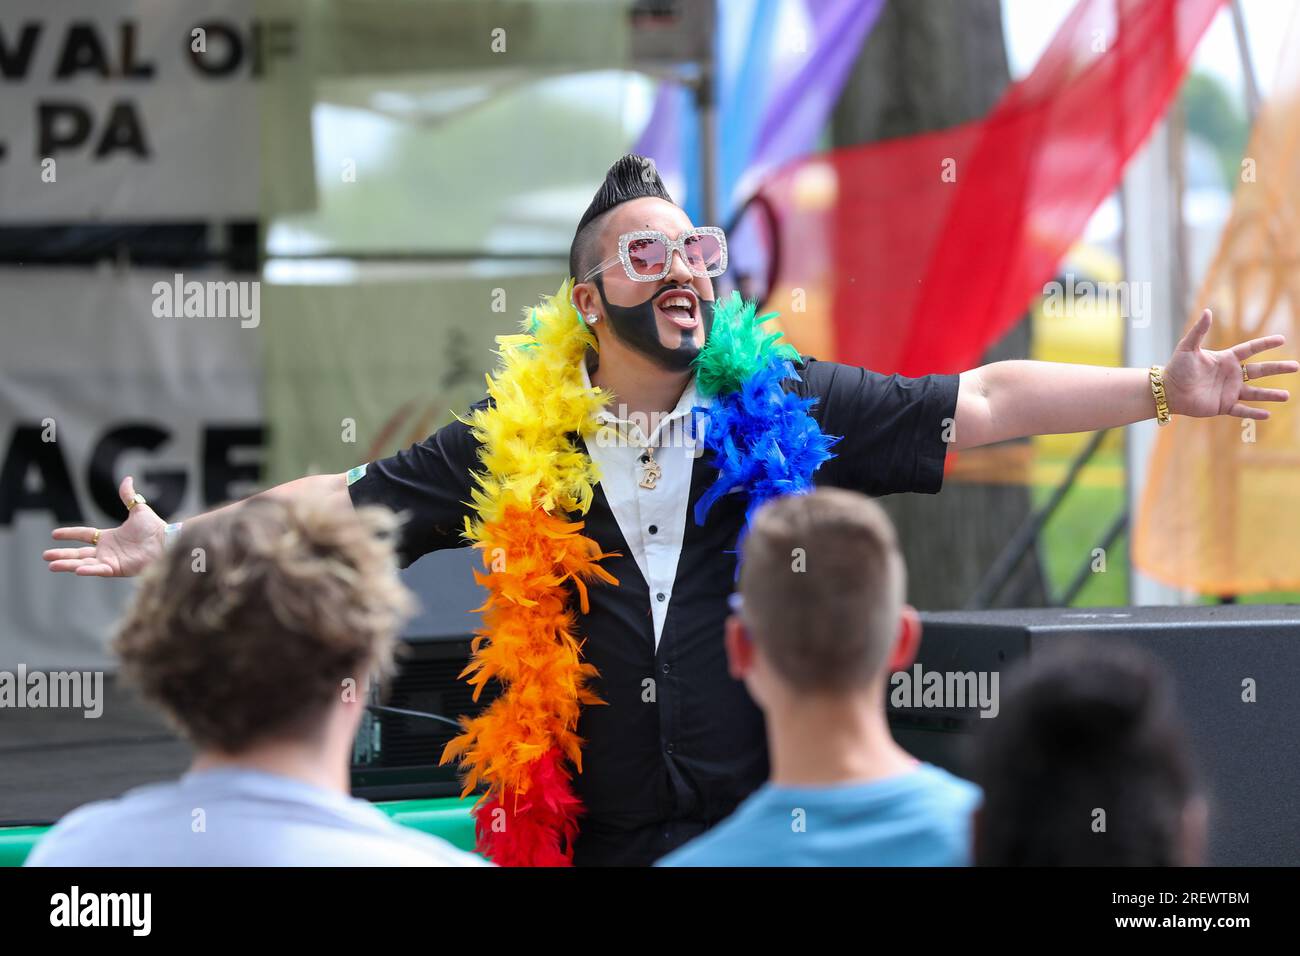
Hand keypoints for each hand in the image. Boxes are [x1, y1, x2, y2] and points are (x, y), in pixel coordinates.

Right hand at [43, 476, 165, 576]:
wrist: (167, 541)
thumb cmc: (155, 528)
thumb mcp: (138, 509)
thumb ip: (128, 496)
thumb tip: (127, 479)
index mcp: (109, 537)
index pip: (84, 535)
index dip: (69, 534)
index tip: (54, 534)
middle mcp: (107, 550)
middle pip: (79, 553)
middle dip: (62, 555)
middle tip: (45, 556)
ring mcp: (111, 561)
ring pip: (84, 563)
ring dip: (68, 565)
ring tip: (51, 565)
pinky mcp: (117, 569)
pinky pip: (99, 570)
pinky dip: (89, 570)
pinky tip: (76, 569)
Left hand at [1163, 309, 1297, 419]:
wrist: (1168, 391)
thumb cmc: (1176, 368)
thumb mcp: (1187, 347)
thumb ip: (1199, 331)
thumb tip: (1207, 311)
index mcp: (1225, 359)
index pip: (1250, 350)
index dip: (1265, 344)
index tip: (1282, 339)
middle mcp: (1231, 375)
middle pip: (1259, 371)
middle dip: (1278, 368)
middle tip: (1296, 367)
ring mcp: (1228, 391)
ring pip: (1255, 392)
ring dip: (1270, 394)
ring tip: (1287, 396)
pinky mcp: (1223, 406)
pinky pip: (1241, 410)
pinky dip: (1253, 413)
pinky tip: (1268, 414)